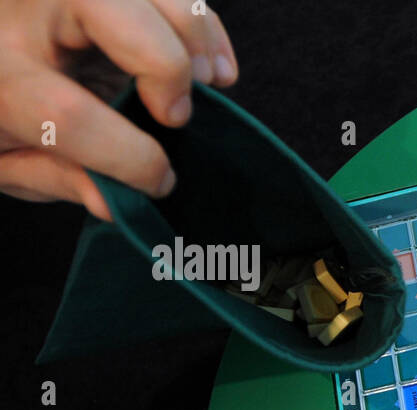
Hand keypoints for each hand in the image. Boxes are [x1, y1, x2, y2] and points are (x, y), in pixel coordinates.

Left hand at [0, 0, 238, 219]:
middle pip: (106, 5)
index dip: (127, 156)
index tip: (157, 179)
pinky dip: (204, 24)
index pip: (67, 113)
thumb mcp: (8, 158)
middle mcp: (25, 12)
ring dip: (194, 35)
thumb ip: (58, 177)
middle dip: (166, 64)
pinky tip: (213, 64)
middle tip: (178, 115)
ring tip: (208, 81)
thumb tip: (112, 201)